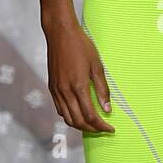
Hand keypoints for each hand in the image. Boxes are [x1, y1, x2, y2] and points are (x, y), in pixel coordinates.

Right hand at [44, 17, 114, 133]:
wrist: (60, 33)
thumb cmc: (80, 45)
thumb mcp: (97, 65)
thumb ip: (102, 89)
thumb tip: (107, 109)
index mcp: (78, 86)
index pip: (90, 116)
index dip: (101, 126)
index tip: (110, 129)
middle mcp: (65, 91)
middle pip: (78, 121)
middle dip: (92, 129)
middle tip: (103, 129)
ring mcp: (56, 90)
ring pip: (67, 118)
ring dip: (80, 125)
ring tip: (92, 124)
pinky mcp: (52, 87)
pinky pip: (59, 109)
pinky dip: (70, 116)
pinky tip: (78, 113)